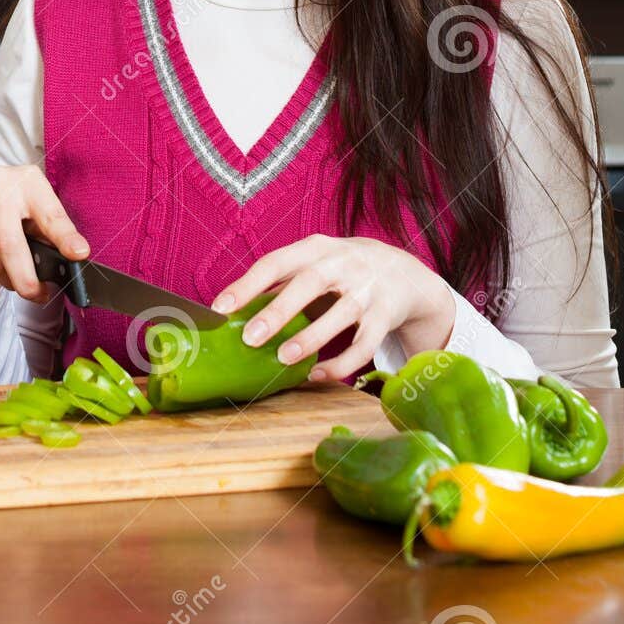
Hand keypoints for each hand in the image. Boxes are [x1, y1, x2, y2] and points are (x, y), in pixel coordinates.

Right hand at [0, 165, 88, 307]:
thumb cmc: (14, 203)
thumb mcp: (38, 206)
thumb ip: (53, 231)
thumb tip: (72, 259)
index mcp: (29, 180)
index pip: (49, 213)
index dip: (64, 236)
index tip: (78, 254)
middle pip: (10, 244)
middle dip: (26, 279)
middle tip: (39, 295)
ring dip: (8, 279)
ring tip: (18, 278)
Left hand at [208, 234, 456, 382]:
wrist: (403, 272)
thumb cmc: (342, 269)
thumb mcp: (314, 262)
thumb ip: (280, 282)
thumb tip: (234, 310)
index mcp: (316, 248)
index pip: (276, 262)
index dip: (247, 284)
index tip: (220, 308)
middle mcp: (344, 264)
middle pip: (310, 283)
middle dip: (278, 310)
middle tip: (250, 338)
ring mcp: (368, 290)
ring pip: (342, 314)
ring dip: (311, 338)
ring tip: (283, 359)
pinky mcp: (386, 316)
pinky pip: (365, 345)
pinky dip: (340, 364)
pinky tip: (315, 374)